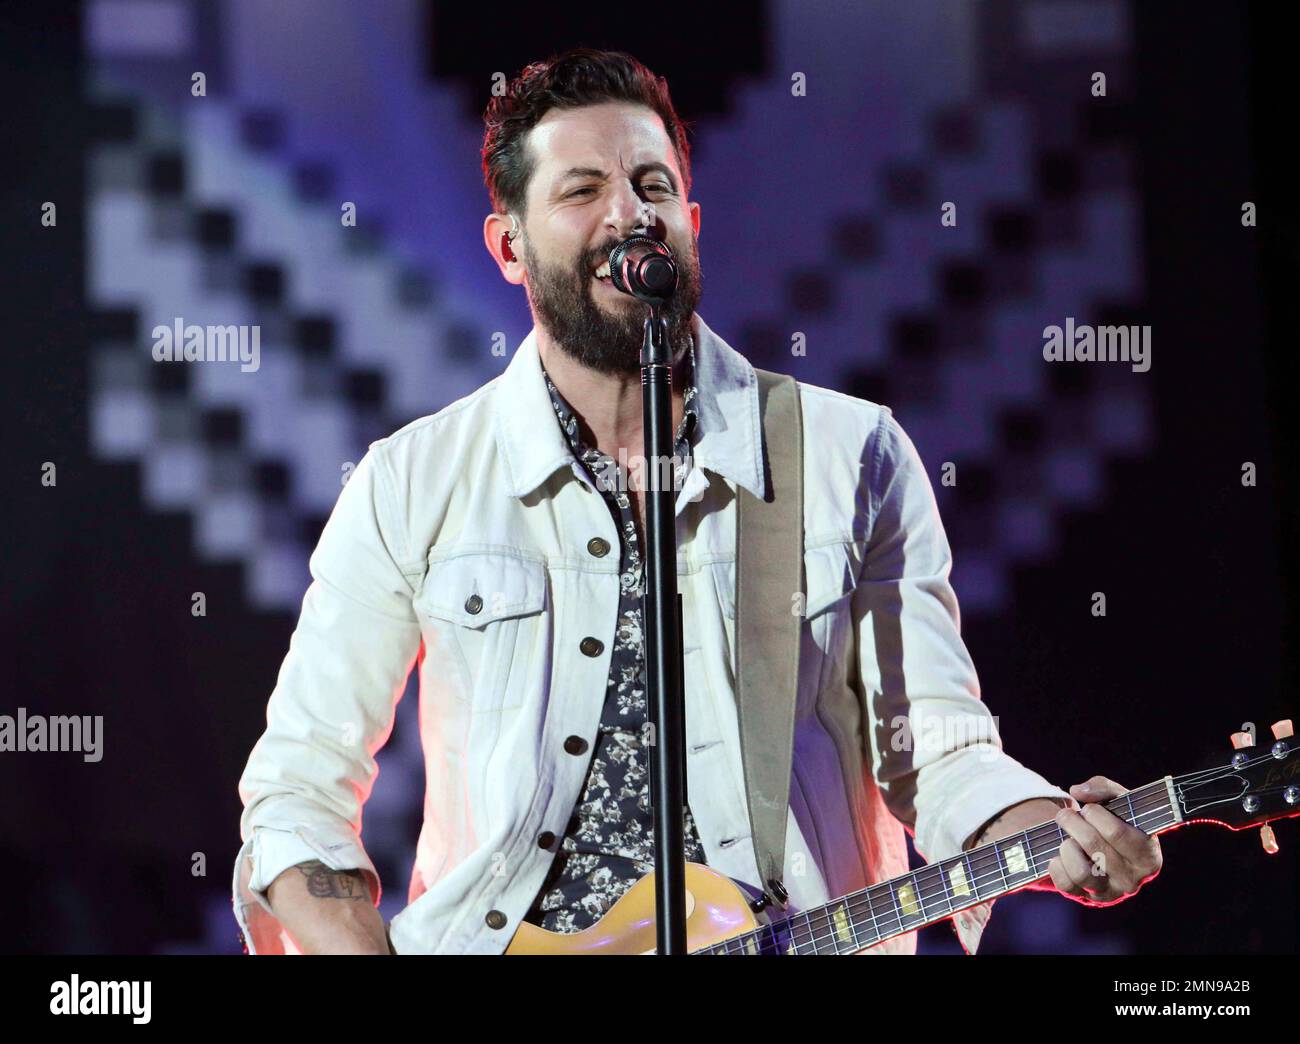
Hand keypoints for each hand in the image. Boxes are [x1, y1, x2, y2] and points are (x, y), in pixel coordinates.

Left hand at [1047, 776, 1162, 905]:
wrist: (1106, 850)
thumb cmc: (1117, 821)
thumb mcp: (1120, 801)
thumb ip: (1103, 788)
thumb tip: (1078, 791)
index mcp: (1148, 856)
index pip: (1116, 833)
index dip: (1095, 814)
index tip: (1088, 809)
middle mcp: (1132, 879)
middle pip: (1094, 846)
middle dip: (1072, 822)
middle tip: (1066, 814)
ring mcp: (1110, 892)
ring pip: (1081, 871)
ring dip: (1066, 846)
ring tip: (1067, 837)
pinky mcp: (1088, 898)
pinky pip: (1065, 884)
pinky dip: (1056, 864)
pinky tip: (1062, 853)